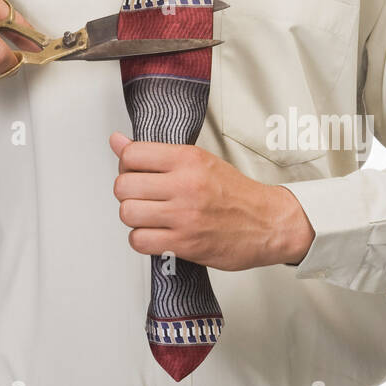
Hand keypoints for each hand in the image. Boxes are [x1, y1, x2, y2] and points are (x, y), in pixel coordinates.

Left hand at [110, 132, 314, 270]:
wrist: (268, 223)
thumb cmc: (236, 194)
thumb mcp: (200, 161)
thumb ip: (157, 154)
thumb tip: (117, 142)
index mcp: (188, 159)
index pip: (132, 155)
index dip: (127, 166)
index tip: (137, 173)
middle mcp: (185, 185)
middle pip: (123, 186)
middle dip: (128, 193)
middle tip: (143, 197)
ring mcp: (184, 216)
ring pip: (127, 213)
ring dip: (134, 218)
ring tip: (150, 217)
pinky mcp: (185, 244)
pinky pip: (139, 241)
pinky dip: (142, 239)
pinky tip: (156, 234)